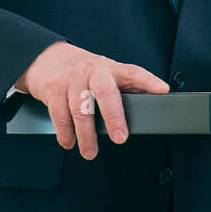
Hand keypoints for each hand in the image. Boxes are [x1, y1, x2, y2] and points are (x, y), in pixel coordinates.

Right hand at [16, 41, 168, 158]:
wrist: (48, 59)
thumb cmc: (84, 72)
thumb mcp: (107, 73)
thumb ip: (125, 87)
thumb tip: (151, 103)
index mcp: (111, 68)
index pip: (134, 73)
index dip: (149, 81)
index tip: (162, 90)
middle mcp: (92, 71)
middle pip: (105, 93)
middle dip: (114, 117)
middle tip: (120, 138)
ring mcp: (71, 79)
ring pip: (80, 110)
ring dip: (86, 135)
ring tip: (90, 152)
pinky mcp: (53, 90)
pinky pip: (59, 115)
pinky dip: (65, 133)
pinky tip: (70, 142)